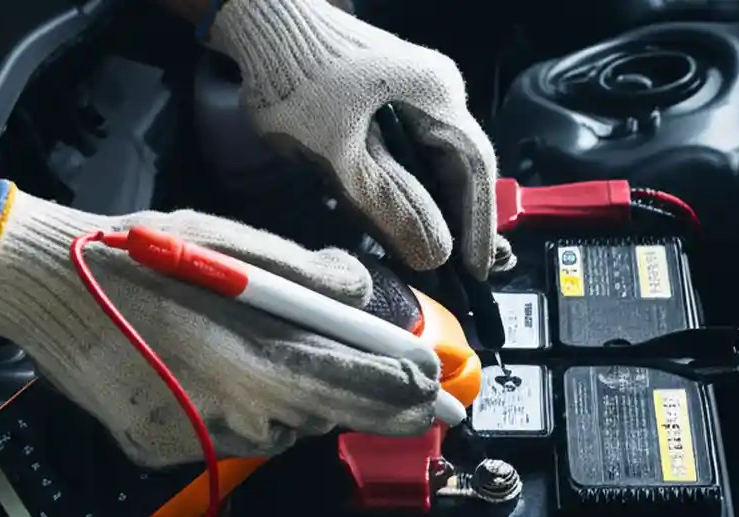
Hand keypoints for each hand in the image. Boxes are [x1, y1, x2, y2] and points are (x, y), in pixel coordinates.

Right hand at [0, 186, 440, 467]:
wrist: (42, 285)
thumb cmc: (137, 255)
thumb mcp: (226, 244)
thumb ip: (303, 274)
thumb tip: (359, 292)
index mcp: (251, 356)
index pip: (351, 385)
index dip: (403, 393)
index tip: (440, 395)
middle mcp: (228, 409)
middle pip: (328, 418)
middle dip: (385, 413)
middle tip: (428, 411)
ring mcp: (192, 437)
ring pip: (279, 432)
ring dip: (305, 408)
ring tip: (307, 373)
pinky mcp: (161, 449)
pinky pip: (229, 440)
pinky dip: (248, 416)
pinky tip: (232, 381)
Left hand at [209, 0, 511, 279]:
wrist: (258, 21)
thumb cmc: (295, 78)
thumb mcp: (337, 154)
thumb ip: (387, 207)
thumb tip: (432, 254)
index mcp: (436, 95)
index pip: (475, 169)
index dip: (479, 225)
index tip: (479, 269)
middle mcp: (437, 88)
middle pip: (463, 163)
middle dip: (463, 217)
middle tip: (463, 269)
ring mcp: (415, 87)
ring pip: (440, 156)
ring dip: (441, 202)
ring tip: (440, 249)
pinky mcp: (391, 92)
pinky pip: (417, 146)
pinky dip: (418, 183)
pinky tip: (410, 211)